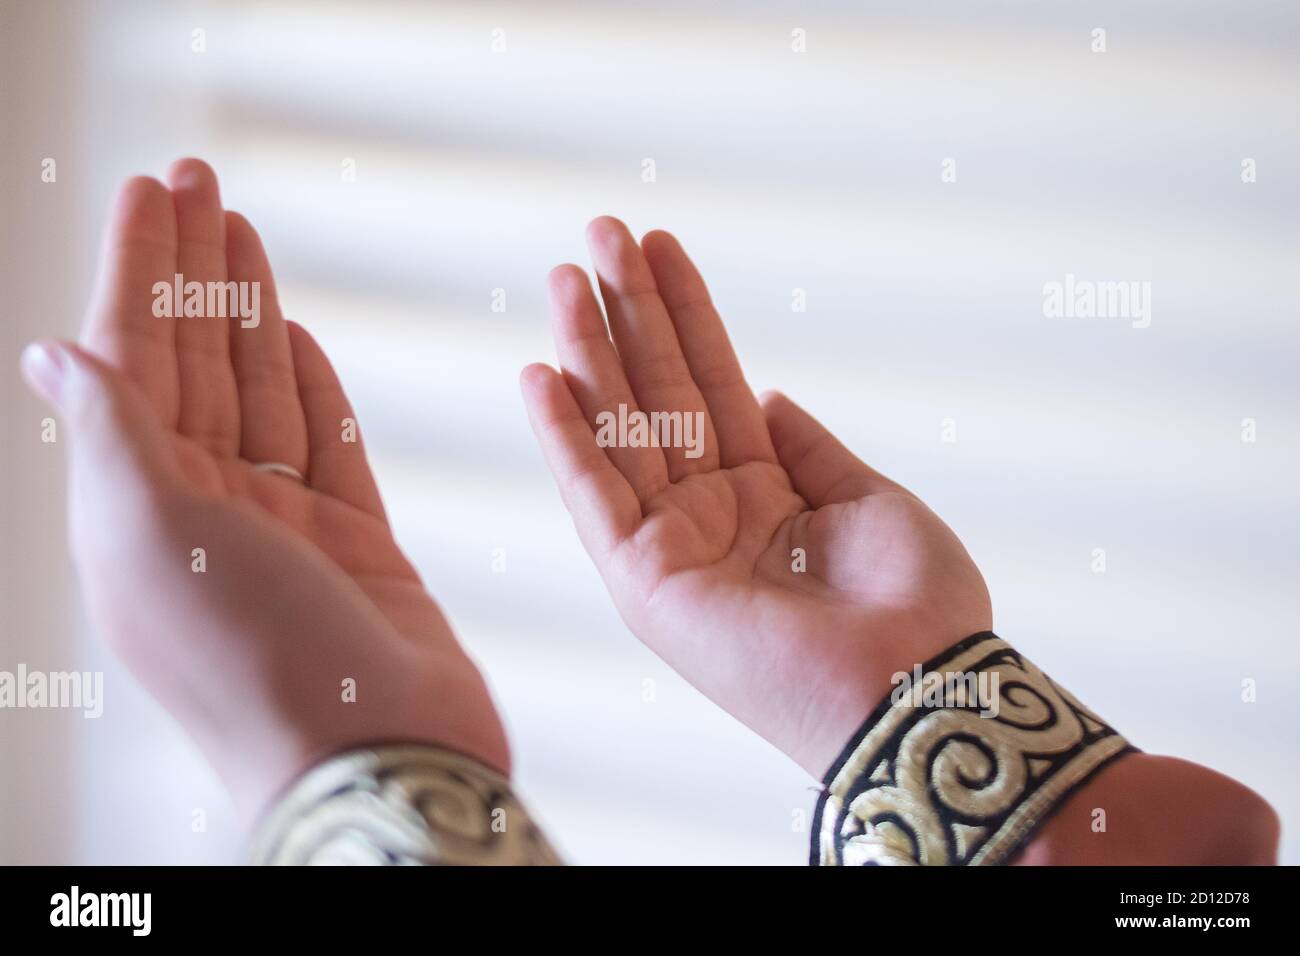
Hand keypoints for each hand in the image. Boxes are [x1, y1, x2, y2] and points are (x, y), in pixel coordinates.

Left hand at [21, 160, 506, 817]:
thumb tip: (51, 356)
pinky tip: (296, 339)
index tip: (156, 192)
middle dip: (195, 270)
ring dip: (250, 313)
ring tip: (246, 235)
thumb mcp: (148, 534)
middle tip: (204, 182)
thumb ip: (108, 435)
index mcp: (138, 506)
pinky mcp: (355, 543)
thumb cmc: (252, 660)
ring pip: (260, 394)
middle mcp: (204, 511)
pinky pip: (327, 443)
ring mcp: (284, 526)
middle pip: (194, 365)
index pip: (133, 359)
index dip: (142, 269)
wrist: (373, 754)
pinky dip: (311, 387)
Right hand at [521, 218, 990, 776]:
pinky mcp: (644, 583)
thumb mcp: (867, 500)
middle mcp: (708, 515)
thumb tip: (766, 394)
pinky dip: (565, 437)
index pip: (713, 384)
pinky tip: (541, 374)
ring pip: (621, 429)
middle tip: (602, 232)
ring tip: (569, 274)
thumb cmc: (913, 606)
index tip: (660, 249)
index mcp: (764, 494)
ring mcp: (672, 547)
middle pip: (659, 393)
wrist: (916, 687)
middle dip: (631, 312)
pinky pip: (594, 497)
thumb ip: (808, 448)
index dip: (687, 314)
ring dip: (592, 351)